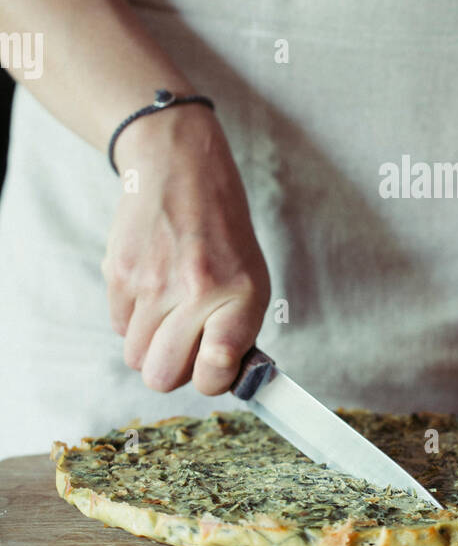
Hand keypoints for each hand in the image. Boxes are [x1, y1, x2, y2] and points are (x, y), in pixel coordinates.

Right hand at [102, 105, 270, 395]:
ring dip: (150, 344)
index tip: (214, 366)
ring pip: (136, 357)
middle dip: (174, 368)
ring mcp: (152, 283)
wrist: (179, 167)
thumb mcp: (250, 274)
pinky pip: (119, 327)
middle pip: (162, 377)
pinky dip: (133, 318)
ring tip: (169, 310)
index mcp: (240, 293)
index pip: (215, 372)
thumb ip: (236, 329)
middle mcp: (197, 291)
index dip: (213, 379)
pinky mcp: (119, 273)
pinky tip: (151, 286)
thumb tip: (220, 378)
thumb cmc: (220, 228)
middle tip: (187, 340)